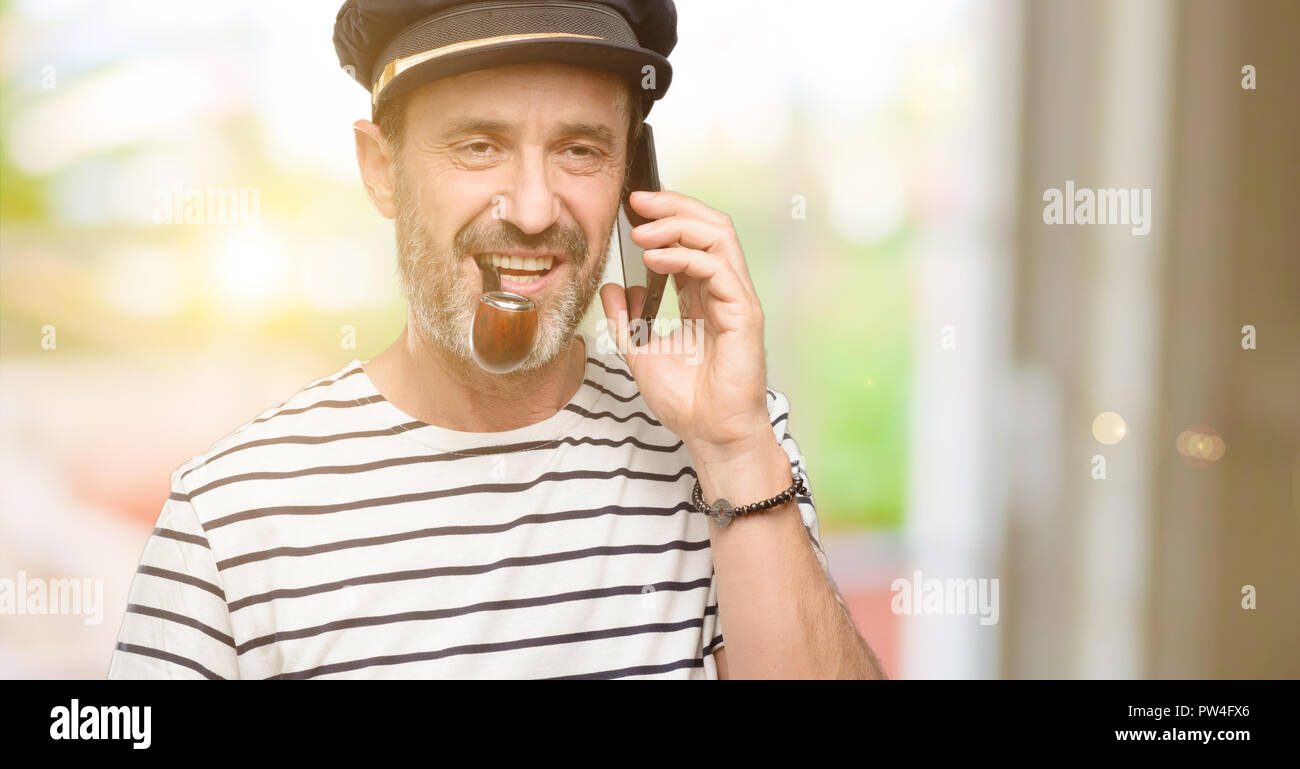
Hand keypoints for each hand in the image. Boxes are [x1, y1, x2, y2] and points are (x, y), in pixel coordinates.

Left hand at [599, 190, 773, 463]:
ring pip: (719, 237)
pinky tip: (654, 260)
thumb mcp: (640, 352)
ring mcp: (737, 299)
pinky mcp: (744, 313)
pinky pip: (718, 269)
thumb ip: (625, 320)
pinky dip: (685, 256)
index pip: (691, 238)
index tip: (631, 207)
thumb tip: (611, 287)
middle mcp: (724, 290)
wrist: (711, 434)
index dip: (665, 217)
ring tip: (642, 232)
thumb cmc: (687, 401)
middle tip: (637, 202)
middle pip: (710, 226)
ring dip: (677, 225)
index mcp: (703, 295)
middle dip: (673, 206)